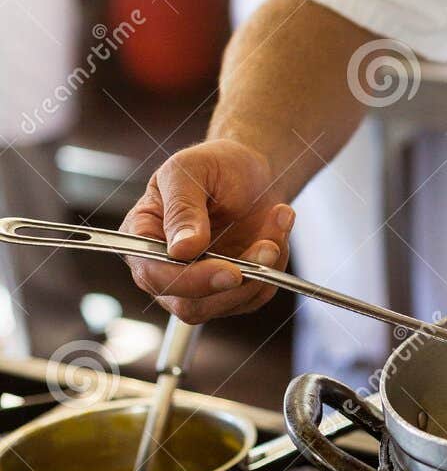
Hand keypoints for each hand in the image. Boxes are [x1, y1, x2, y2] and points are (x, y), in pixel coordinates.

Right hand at [122, 139, 294, 323]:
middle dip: (236, 281)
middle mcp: (165, 269)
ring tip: (280, 217)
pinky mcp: (231, 289)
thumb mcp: (191, 170)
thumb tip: (181, 251)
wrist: (249, 170)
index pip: (154, 275)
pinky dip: (275, 263)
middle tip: (268, 246)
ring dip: (262, 267)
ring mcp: (198, 284)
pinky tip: (277, 228)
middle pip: (190, 305)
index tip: (230, 271)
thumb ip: (182, 208)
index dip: (190, 280)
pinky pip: (256, 293)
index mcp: (143, 238)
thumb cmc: (213, 165)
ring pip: (228, 302)